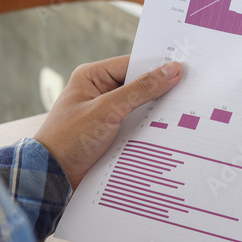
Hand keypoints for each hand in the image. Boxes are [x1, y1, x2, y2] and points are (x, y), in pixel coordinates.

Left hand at [34, 56, 182, 188]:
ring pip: (141, 106)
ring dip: (156, 112)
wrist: (52, 176)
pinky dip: (150, 127)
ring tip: (183, 112)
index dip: (158, 67)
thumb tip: (171, 70)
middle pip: (139, 85)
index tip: (185, 70)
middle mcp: (100, 91)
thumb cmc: (70, 138)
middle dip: (160, 91)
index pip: (133, 64)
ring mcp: (106, 113)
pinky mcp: (112, 132)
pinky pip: (137, 124)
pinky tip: (168, 130)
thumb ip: (141, 90)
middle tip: (189, 92)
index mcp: (92, 77)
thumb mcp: (108, 110)